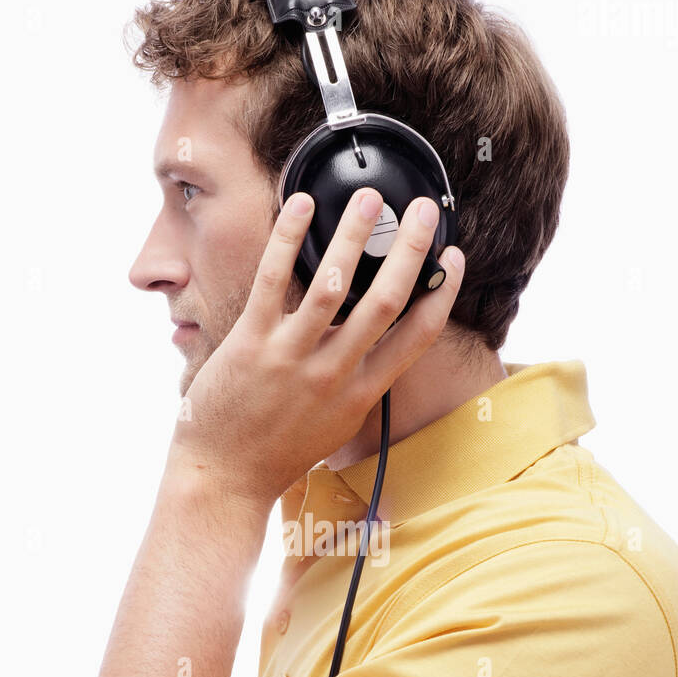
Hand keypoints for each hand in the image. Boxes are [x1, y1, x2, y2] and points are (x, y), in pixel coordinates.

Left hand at [165, 186, 464, 510]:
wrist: (223, 479)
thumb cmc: (275, 454)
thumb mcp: (334, 424)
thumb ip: (355, 382)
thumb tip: (371, 344)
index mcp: (360, 394)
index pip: (419, 336)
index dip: (444, 292)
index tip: (454, 258)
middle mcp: (333, 374)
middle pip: (386, 300)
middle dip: (411, 248)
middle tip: (424, 209)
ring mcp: (291, 357)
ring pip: (333, 283)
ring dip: (355, 233)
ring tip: (369, 197)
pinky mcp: (251, 343)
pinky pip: (274, 279)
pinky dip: (289, 237)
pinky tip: (301, 206)